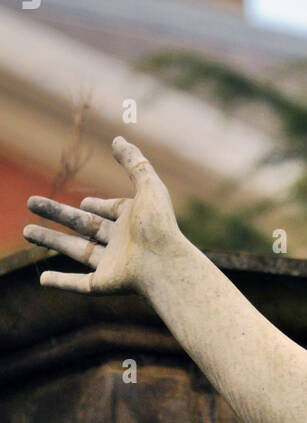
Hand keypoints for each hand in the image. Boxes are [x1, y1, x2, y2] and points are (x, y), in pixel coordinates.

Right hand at [23, 136, 182, 294]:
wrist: (165, 265)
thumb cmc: (159, 225)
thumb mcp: (148, 185)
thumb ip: (133, 162)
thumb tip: (117, 138)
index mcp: (134, 220)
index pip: (112, 210)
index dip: (98, 206)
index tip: (84, 203)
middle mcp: (123, 242)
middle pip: (85, 226)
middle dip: (57, 214)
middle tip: (31, 202)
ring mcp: (112, 264)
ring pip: (76, 251)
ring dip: (50, 241)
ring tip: (25, 232)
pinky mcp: (104, 284)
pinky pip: (78, 284)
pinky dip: (60, 282)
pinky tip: (42, 280)